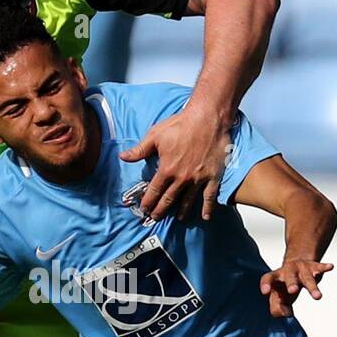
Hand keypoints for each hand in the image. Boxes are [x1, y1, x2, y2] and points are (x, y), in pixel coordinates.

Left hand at [119, 102, 230, 221]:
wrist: (207, 118)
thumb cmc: (180, 124)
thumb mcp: (155, 135)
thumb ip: (139, 150)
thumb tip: (122, 157)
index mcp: (167, 169)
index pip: (154, 191)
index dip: (148, 201)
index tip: (144, 209)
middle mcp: (181, 178)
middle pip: (169, 199)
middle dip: (161, 210)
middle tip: (156, 218)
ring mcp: (198, 179)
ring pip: (188, 200)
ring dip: (181, 211)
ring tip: (178, 219)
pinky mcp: (213, 176)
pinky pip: (210, 196)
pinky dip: (208, 207)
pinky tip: (205, 217)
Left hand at [260, 260, 332, 317]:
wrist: (296, 264)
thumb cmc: (284, 286)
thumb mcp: (278, 296)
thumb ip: (276, 308)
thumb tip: (285, 314)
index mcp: (276, 277)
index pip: (268, 278)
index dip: (266, 284)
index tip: (265, 292)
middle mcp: (287, 271)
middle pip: (289, 277)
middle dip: (291, 284)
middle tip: (293, 291)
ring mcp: (301, 268)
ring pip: (307, 278)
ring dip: (312, 287)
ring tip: (317, 297)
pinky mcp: (313, 267)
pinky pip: (319, 267)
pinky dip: (324, 268)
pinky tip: (330, 267)